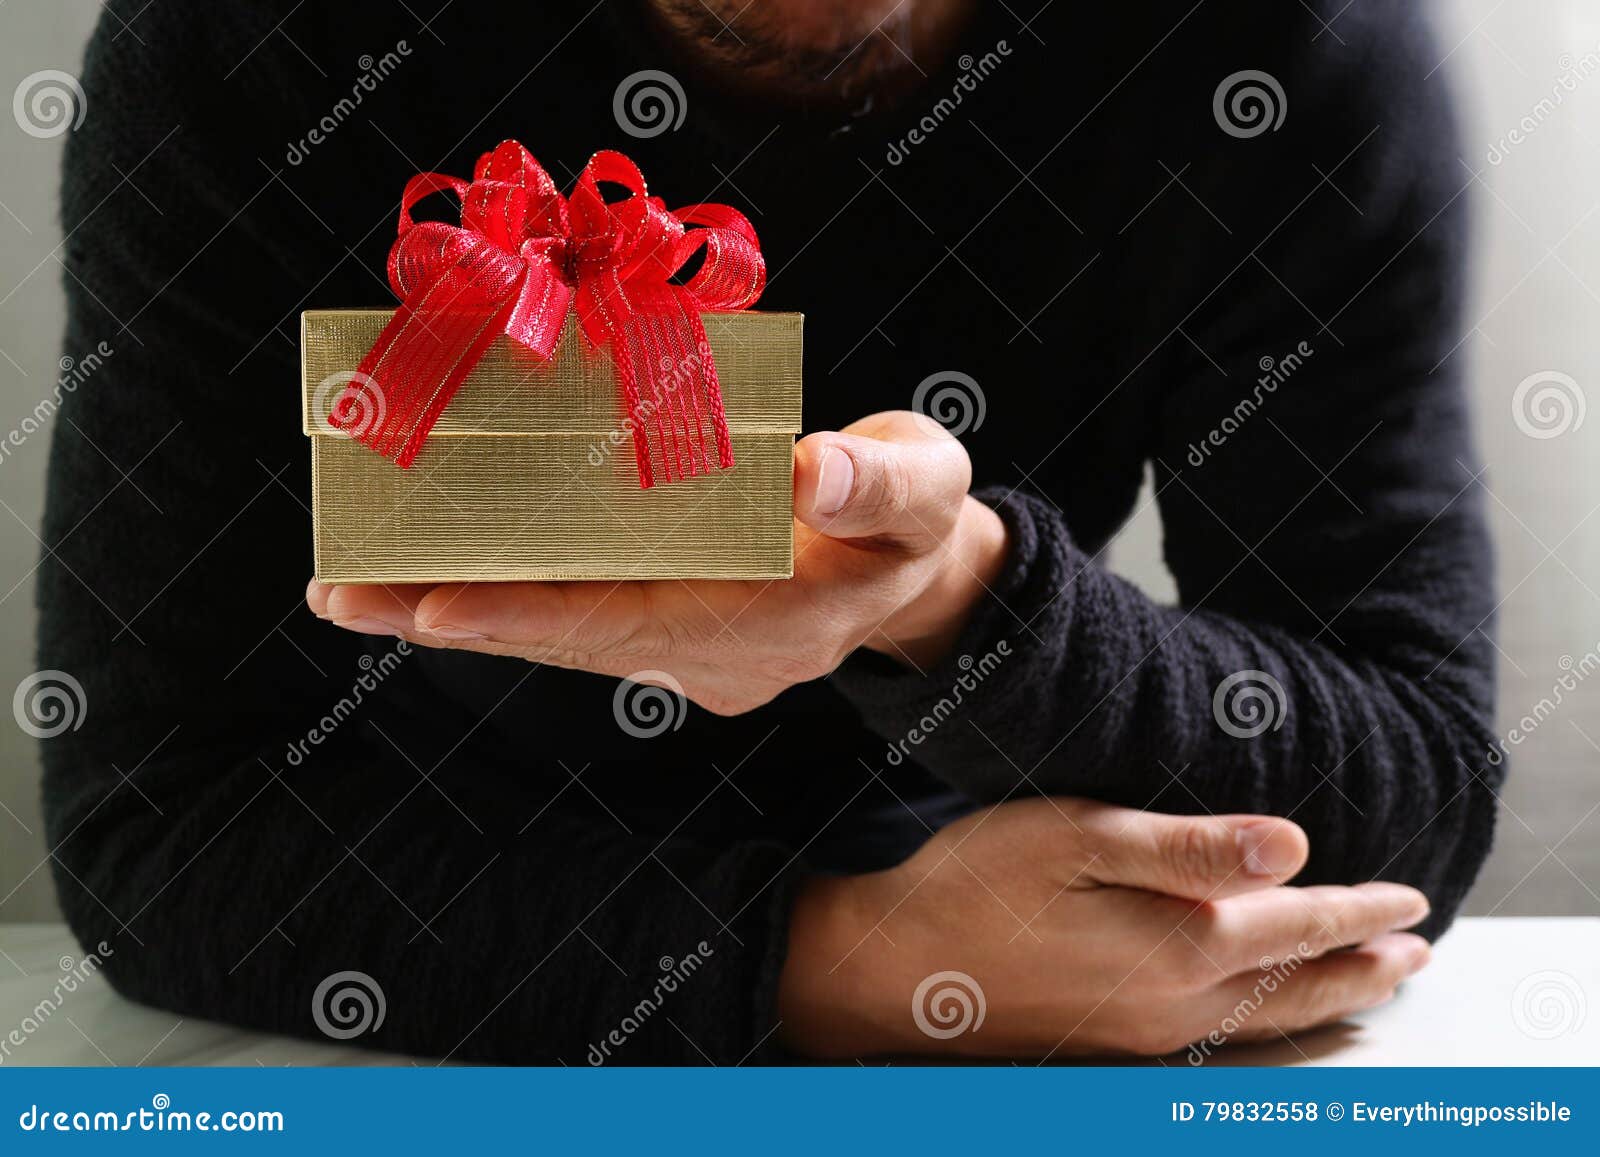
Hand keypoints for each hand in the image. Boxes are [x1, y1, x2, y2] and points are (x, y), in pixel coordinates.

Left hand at [307, 411, 1008, 713]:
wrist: (910, 574)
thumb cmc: (915, 519)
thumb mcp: (926, 485)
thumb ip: (881, 482)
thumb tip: (809, 470)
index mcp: (775, 620)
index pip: (635, 621)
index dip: (534, 613)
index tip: (434, 604)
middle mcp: (712, 652)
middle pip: (567, 639)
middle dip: (453, 617)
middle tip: (341, 597)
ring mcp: (683, 651)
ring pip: (556, 634)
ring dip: (454, 612)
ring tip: (349, 591)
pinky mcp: (664, 631)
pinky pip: (572, 613)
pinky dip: (499, 594)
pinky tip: (421, 577)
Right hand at [777, 798, 1431, 1058]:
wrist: (892, 970)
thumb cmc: (974, 885)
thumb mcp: (1077, 837)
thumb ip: (1189, 847)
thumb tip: (1293, 846)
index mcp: (1179, 944)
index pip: (1299, 923)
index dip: (1360, 909)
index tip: (1412, 899)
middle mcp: (1176, 1003)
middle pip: (1297, 986)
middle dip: (1363, 966)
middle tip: (1415, 953)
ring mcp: (1144, 1036)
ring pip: (1266, 1022)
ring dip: (1327, 1002)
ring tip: (1368, 990)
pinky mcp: (1110, 1046)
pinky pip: (1222, 1041)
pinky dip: (1270, 1026)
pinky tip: (1263, 1015)